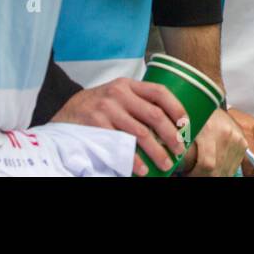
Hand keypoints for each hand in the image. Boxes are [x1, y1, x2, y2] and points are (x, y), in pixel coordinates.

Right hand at [51, 77, 187, 175]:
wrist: (67, 111)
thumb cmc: (99, 106)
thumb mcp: (118, 95)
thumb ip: (138, 101)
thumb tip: (170, 123)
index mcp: (129, 85)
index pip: (159, 92)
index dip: (176, 108)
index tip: (186, 124)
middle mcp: (119, 93)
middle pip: (154, 115)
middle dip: (171, 135)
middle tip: (179, 150)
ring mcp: (107, 108)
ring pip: (140, 133)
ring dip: (156, 151)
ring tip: (165, 164)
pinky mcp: (96, 124)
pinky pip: (121, 145)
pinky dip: (133, 159)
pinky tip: (142, 169)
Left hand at [179, 107, 247, 176]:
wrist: (211, 100)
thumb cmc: (194, 114)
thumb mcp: (185, 126)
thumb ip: (183, 144)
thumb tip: (174, 162)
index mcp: (209, 129)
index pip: (207, 163)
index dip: (196, 174)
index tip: (187, 173)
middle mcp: (226, 133)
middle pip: (217, 170)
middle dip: (203, 175)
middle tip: (193, 172)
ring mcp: (237, 138)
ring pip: (226, 171)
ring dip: (214, 174)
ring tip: (202, 167)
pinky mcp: (243, 143)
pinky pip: (233, 166)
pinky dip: (223, 170)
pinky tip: (214, 164)